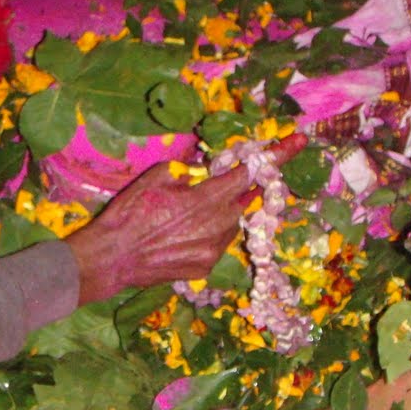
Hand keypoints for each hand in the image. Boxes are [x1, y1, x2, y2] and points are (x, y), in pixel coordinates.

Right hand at [66, 135, 305, 304]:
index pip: (250, 173)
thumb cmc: (129, 214)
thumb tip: (204, 171)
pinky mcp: (205, 268)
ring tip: (188, 214)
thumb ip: (188, 171)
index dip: (278, 156)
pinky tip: (181, 234)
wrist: (111, 259)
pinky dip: (208, 234)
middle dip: (238, 190)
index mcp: (206, 199)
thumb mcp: (156, 178)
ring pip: (231, 224)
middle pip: (244, 200)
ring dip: (221, 213)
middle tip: (216, 186)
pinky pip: (217, 244)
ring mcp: (213, 250)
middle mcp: (217, 226)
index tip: (300, 141)